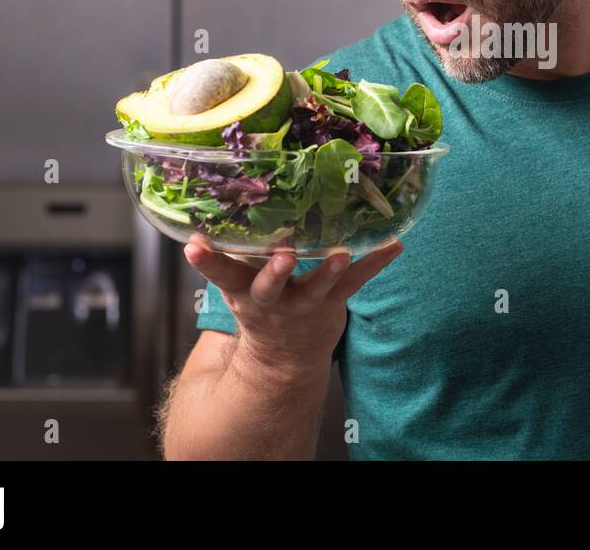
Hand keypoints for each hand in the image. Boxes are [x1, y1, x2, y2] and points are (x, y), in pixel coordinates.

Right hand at [184, 234, 403, 376]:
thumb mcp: (237, 289)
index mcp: (244, 292)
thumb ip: (224, 259)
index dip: (207, 262)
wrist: (284, 361)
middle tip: (283, 256)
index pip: (221, 275)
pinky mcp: (333, 302)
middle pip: (270, 286)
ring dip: (330, 269)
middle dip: (275, 271)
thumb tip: (193, 228)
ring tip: (344, 253)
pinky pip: (356, 282)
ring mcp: (305, 303)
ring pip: (318, 286)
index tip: (193, 245)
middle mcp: (274, 300)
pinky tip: (395, 245)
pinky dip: (376, 262)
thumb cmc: (260, 307)